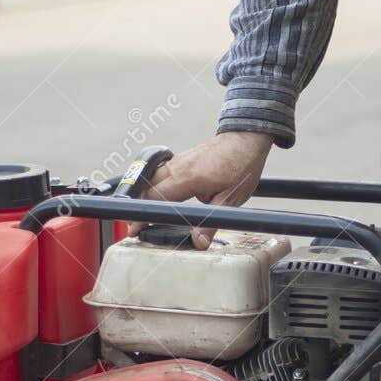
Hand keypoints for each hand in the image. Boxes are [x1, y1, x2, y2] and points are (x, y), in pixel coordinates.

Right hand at [138, 131, 275, 247]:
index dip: (142, 216)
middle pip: (145, 188)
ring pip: (150, 179)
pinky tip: (159, 198)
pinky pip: (159, 173)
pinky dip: (153, 186)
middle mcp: (177, 168)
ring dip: (144, 196)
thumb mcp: (231, 200)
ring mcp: (177, 161)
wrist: (245, 138)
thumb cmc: (240, 166)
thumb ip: (211, 223)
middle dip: (137, 207)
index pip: (154, 199)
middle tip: (136, 227)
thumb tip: (198, 242)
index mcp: (187, 178)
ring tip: (145, 216)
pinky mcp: (180, 160)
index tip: (135, 229)